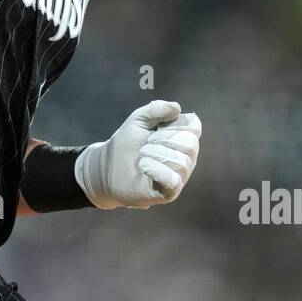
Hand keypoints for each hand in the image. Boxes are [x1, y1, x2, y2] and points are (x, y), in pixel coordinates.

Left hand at [74, 100, 201, 209]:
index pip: (194, 127)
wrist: (108, 166)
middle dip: (165, 139)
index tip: (156, 127)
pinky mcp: (170, 192)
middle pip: (190, 144)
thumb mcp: (139, 119)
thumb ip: (156, 109)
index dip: (175, 124)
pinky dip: (158, 170)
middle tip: (146, 143)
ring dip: (157, 154)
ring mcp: (179, 176)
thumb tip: (177, 108)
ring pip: (182, 163)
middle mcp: (186, 157)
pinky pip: (174, 181)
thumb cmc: (127, 142)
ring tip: (141, 155)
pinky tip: (143, 165)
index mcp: (183, 138)